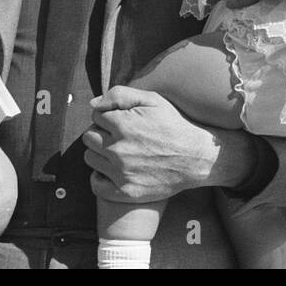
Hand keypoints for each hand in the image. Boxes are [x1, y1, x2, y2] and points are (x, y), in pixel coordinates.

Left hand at [82, 87, 216, 203]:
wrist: (197, 158)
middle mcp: (118, 149)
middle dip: (101, 133)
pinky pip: (96, 184)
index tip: (122, 121)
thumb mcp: (152, 100)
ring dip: (100, 154)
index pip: (96, 116)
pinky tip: (113, 171)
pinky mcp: (125, 191)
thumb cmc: (174, 125)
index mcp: (122, 124)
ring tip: (118, 152)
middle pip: (88, 137)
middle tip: (119, 136)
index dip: (108, 117)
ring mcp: (121, 172)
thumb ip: (119, 95)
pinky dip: (100, 178)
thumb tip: (93, 104)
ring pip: (90, 158)